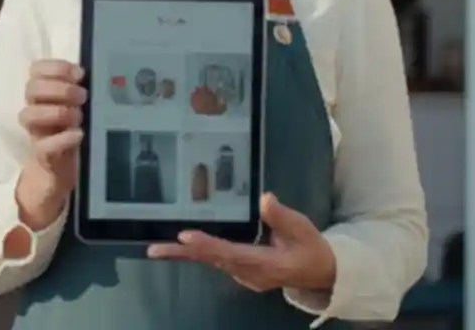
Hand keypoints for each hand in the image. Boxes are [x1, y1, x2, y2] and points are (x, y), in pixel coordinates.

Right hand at [15, 59, 85, 229]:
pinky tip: (78, 134)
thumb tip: (102, 73)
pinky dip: (62, 138)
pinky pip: (44, 145)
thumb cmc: (72, 130)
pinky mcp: (42, 155)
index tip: (79, 74)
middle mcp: (35, 108)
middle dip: (59, 89)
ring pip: (29, 114)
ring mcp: (36, 132)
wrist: (60, 170)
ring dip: (57, 112)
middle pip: (32, 89)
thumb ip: (81, 90)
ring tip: (79, 116)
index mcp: (43, 92)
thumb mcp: (77, 107)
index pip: (36, 69)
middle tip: (82, 96)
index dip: (55, 68)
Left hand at [146, 193, 336, 293]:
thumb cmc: (311, 248)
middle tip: (154, 249)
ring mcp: (244, 276)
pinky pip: (216, 261)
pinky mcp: (242, 271)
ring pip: (211, 262)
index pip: (231, 254)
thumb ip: (282, 216)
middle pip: (212, 261)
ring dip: (185, 255)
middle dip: (183, 254)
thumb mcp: (303, 228)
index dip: (208, 246)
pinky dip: (198, 253)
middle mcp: (249, 274)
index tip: (186, 237)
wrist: (320, 272)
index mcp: (265, 264)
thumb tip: (264, 198)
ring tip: (158, 248)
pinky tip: (180, 247)